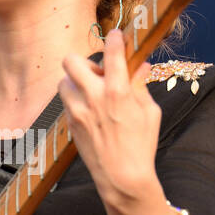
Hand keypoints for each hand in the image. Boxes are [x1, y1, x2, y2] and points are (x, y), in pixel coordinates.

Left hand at [58, 29, 160, 205]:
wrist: (122, 178)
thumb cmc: (141, 145)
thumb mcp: (150, 112)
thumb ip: (141, 86)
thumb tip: (142, 66)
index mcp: (118, 92)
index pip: (112, 53)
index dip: (114, 39)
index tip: (116, 36)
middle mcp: (93, 98)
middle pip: (71, 61)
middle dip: (83, 61)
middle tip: (97, 72)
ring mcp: (78, 112)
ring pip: (64, 81)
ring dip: (77, 82)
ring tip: (92, 93)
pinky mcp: (70, 124)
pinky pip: (66, 102)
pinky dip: (76, 100)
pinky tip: (90, 111)